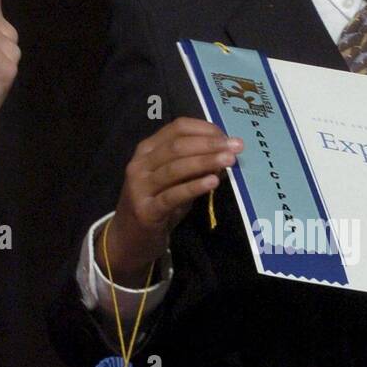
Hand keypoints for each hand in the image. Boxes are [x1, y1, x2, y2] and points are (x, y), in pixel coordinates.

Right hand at [103, 117, 242, 283]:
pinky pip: (173, 195)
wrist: (129, 238)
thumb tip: (224, 154)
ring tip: (230, 160)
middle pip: (178, 146)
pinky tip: (213, 182)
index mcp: (147, 150)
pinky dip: (194, 187)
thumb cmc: (156, 204)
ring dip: (205, 161)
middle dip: (210, 144)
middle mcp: (140, 164)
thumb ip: (194, 167)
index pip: (177, 128)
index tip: (227, 136)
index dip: (205, 129)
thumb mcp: (174, 181)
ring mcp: (141, 187)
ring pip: (175, 168)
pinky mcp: (147, 210)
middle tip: (237, 146)